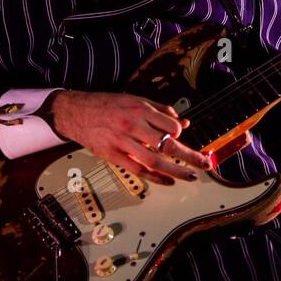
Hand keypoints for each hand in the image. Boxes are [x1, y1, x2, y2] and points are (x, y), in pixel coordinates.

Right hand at [48, 90, 214, 184]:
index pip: (170, 125)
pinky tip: (167, 181)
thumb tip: (182, 123)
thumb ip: (159, 111)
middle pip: (166, 145)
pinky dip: (155, 177)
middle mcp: (132, 126)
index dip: (178, 133)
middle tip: (204, 164)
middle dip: (189, 156)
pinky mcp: (113, 156)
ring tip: (190, 176)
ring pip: (154, 161)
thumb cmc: (106, 105)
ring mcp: (122, 143)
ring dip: (176, 171)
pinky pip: (138, 170)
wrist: (76, 112)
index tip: (180, 136)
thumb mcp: (134, 100)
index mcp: (139, 110)